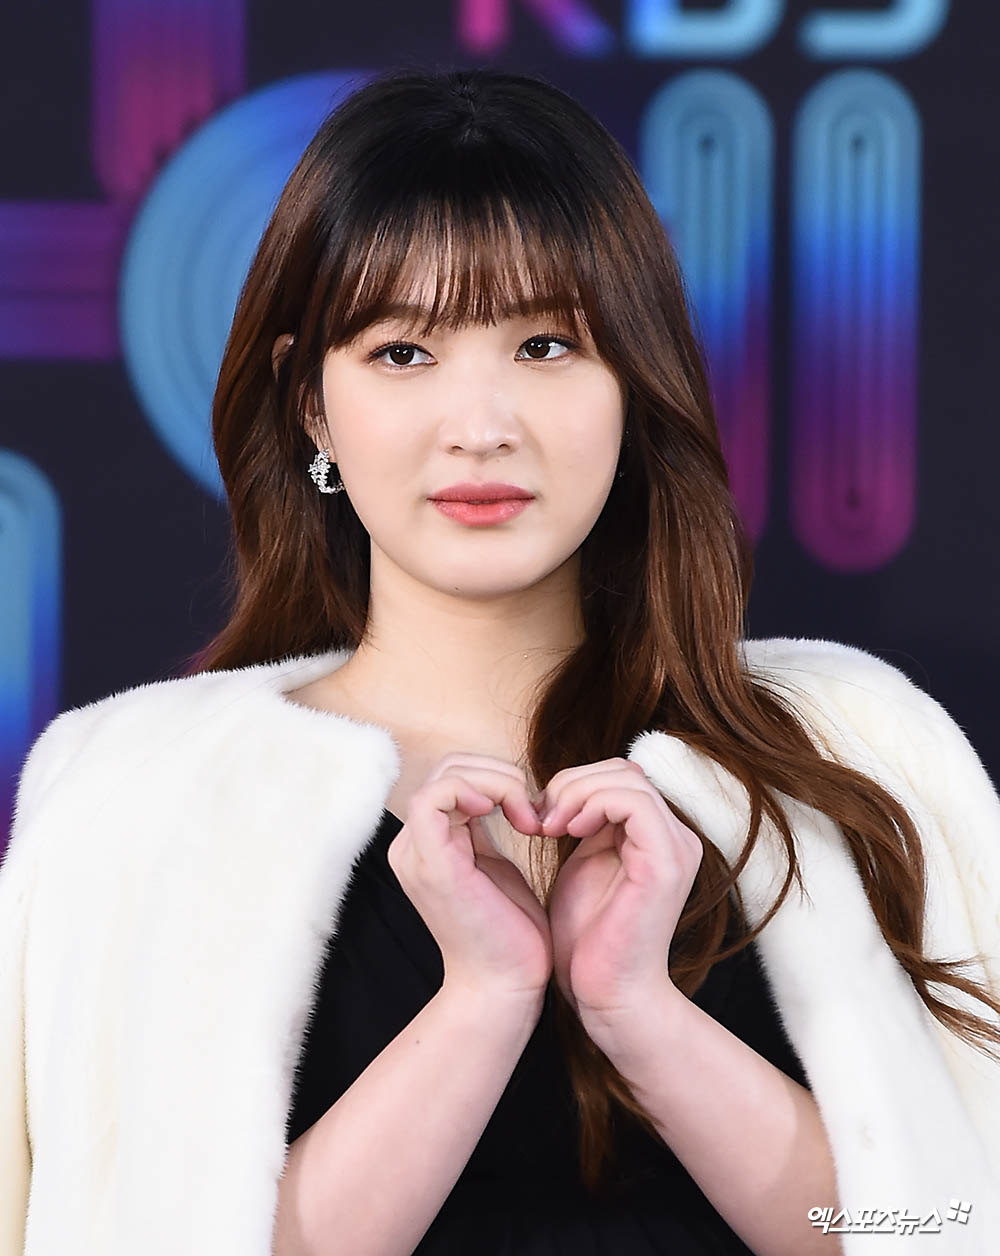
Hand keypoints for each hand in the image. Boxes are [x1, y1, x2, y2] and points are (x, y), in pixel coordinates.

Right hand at [388, 754, 550, 1003]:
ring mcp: (415, 853)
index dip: (496, 777)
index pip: (454, 775)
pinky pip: (438, 796)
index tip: (534, 811)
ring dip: (497, 781)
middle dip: (499, 773)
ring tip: (528, 817)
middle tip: (533, 810)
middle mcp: (411, 845)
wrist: (504, 988)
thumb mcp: (495, 865)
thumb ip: (486, 828)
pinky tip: (510, 813)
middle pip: (449, 766)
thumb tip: (502, 790)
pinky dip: (478, 790)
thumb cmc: (509, 935)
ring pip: (445, 773)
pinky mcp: (430, 862)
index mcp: (427, 843)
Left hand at [537, 758, 702, 1039]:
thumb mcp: (584, 863)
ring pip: (627, 778)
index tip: (541, 814)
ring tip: (548, 825)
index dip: (575, 783)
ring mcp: (676, 847)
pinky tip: (565, 832)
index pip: (620, 775)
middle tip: (540, 816)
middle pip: (623, 769)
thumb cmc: (589, 938)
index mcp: (658, 835)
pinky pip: (633, 802)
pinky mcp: (666, 862)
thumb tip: (570, 787)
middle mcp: (677, 836)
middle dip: (572, 783)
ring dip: (576, 793)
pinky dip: (591, 805)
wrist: (606, 995)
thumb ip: (586, 823)